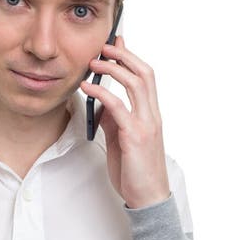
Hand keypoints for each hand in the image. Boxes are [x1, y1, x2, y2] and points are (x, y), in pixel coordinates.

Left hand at [81, 35, 170, 208]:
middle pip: (143, 73)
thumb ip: (114, 120)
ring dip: (114, 69)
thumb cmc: (135, 172)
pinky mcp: (135, 137)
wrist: (147, 198)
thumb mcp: (122, 140)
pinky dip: (102, 94)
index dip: (131, 56)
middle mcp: (152, 115)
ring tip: (94, 63)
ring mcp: (146, 125)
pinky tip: (87, 89)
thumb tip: (101, 103)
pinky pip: (118, 107)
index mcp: (151, 115)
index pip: (146, 77)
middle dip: (123, 55)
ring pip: (136, 84)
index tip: (116, 41)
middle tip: (104, 46)